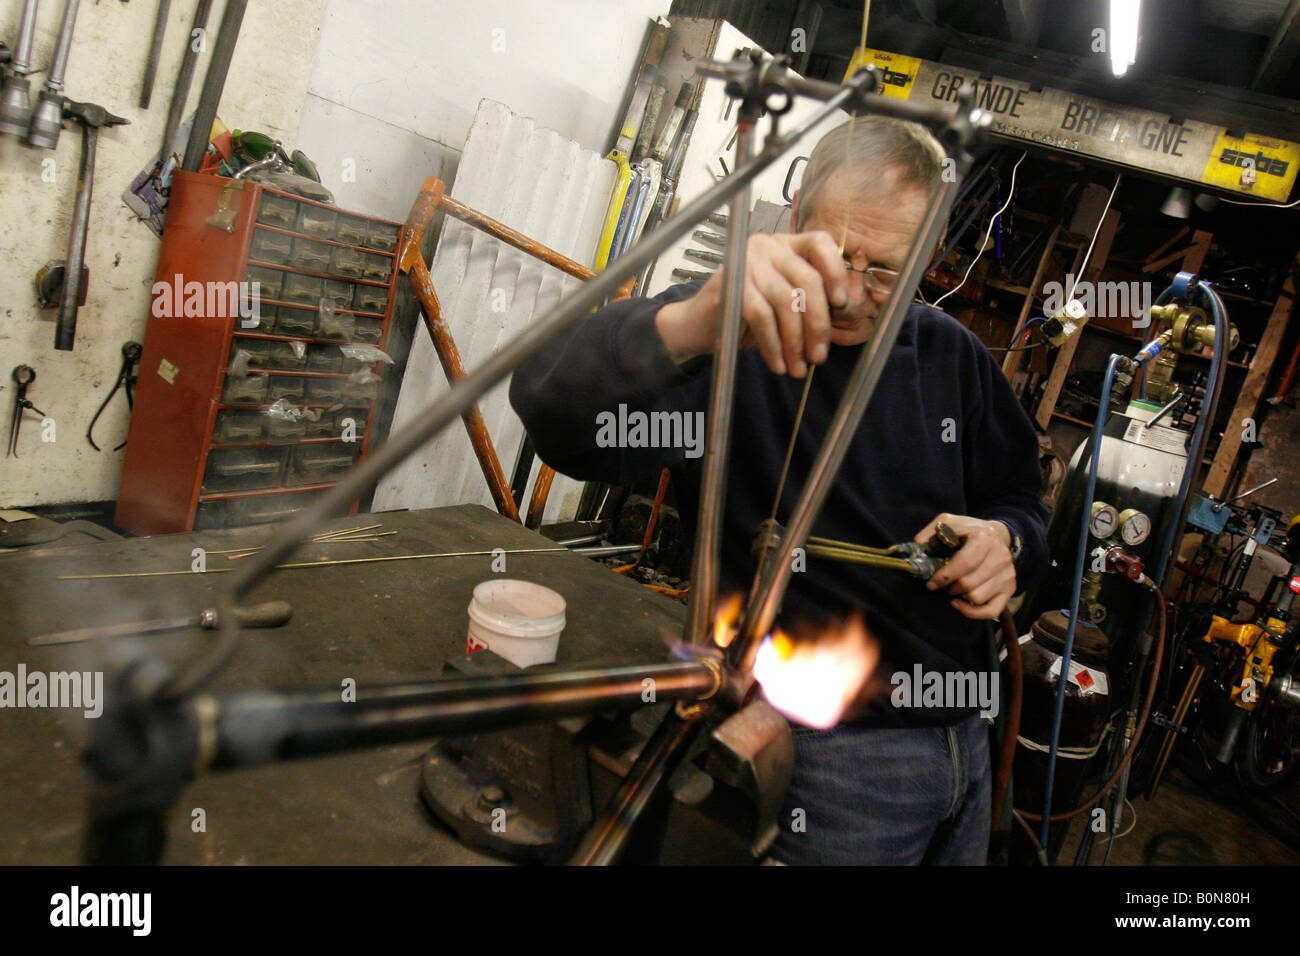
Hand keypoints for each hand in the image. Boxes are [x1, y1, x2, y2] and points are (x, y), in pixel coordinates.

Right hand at [654, 232, 857, 376]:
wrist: (698, 325)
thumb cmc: (746, 316)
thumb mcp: (784, 305)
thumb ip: (812, 303)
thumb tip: (846, 315)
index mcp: (786, 245)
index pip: (821, 244)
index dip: (836, 272)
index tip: (841, 304)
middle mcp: (767, 246)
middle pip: (808, 280)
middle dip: (818, 324)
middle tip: (819, 356)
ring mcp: (748, 262)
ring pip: (787, 302)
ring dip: (795, 342)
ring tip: (797, 368)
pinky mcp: (732, 283)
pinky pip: (763, 317)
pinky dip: (773, 345)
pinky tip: (777, 364)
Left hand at [913, 513, 1016, 619]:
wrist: (998, 535)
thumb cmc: (969, 531)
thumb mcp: (949, 522)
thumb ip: (930, 532)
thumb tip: (918, 546)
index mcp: (985, 538)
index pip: (965, 563)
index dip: (944, 576)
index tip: (931, 583)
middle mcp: (1001, 556)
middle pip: (968, 584)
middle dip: (949, 587)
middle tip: (942, 584)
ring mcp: (1007, 574)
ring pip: (977, 598)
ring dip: (960, 596)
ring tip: (954, 587)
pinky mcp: (1010, 588)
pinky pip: (992, 611)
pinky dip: (973, 612)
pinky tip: (960, 603)